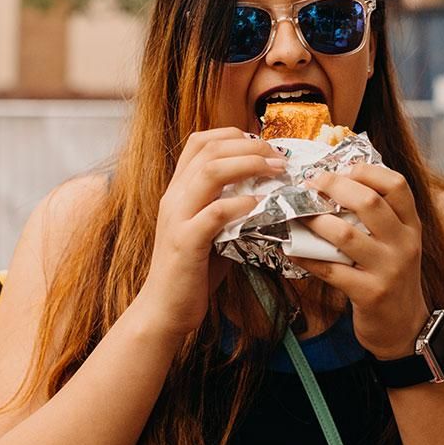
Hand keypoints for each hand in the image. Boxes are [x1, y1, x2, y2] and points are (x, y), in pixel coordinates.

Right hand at [136, 127, 285, 339]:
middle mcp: (174, 197)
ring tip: (276, 171)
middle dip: (249, 146)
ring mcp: (178, 217)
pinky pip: (215, 212)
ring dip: (249, 165)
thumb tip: (265, 190)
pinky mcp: (185, 242)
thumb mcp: (209, 229)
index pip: (199, 142)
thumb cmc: (193, 270)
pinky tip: (261, 205)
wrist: (164, 309)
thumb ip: (227, 206)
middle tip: (279, 157)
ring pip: (210, 172)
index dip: (232, 135)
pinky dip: (241, 204)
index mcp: (178, 190)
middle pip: (209, 150)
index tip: (262, 145)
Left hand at [293, 164, 430, 359]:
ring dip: (315, 221)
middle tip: (310, 185)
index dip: (367, 170)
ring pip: (345, 234)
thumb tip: (337, 184)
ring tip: (296, 214)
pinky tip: (292, 249)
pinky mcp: (370, 293)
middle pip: (370, 201)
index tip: (341, 169)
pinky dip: (307, 257)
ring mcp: (389, 269)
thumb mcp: (397, 244)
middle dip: (334, 186)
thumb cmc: (391, 277)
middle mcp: (404, 244)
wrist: (404, 328)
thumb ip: (379, 217)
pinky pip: (331, 269)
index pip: (397, 184)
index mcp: (411, 225)